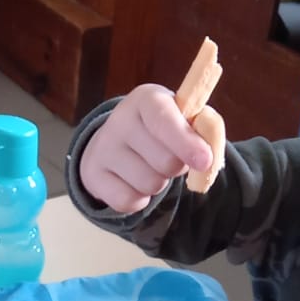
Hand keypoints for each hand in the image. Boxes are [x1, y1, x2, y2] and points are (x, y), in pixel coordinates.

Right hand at [79, 84, 213, 212]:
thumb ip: (202, 131)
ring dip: (159, 183)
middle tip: (171, 158)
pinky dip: (141, 199)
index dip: (186, 142)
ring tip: (151, 168)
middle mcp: (120, 120)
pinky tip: (135, 183)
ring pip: (149, 184)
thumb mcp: (182, 119)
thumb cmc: (162, 130)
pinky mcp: (92, 176)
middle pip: (165, 161)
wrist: (117, 141)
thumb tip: (207, 157)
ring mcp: (103, 148)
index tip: (205, 161)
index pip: (164, 120)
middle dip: (177, 167)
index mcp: (146, 99)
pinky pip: (129, 201)